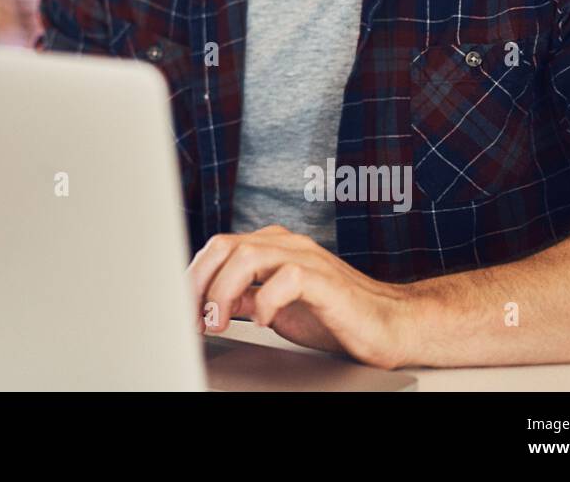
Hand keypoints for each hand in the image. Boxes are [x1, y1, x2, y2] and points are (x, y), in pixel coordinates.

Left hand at [187, 225, 421, 368]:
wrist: (388, 326)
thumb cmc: (333, 316)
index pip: (217, 248)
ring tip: (218, 322)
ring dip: (223, 291)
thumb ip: (243, 296)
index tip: (181, 310)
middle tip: (193, 318)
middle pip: (224, 245)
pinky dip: (266, 300)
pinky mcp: (326, 281)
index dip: (192, 278)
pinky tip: (262, 320)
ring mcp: (307, 258)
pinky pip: (287, 278)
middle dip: (198, 283)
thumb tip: (205, 303)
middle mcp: (286, 244)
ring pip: (248, 255)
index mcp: (270, 247)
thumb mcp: (274, 306)